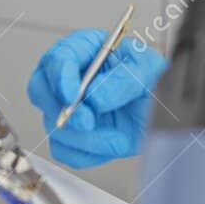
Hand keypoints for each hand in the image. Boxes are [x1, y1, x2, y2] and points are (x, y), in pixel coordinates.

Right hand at [27, 27, 167, 168]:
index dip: (60, 77)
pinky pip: (64, 151)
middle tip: (87, 121)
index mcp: (86, 50)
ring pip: (53, 126)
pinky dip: (88, 153)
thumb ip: (124, 79)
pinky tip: (110, 143)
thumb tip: (93, 98)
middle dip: (60, 110)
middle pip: (39, 90)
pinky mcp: (75, 136)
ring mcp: (70, 108)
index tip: (72, 94)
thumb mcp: (149, 70)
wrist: (165, 113)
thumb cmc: (155, 82)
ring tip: (116, 136)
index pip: (58, 58)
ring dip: (84, 137)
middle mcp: (71, 78)